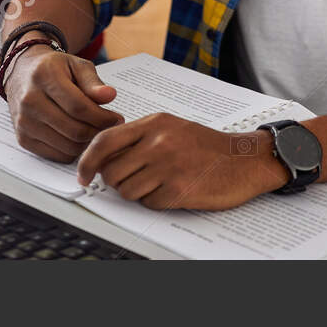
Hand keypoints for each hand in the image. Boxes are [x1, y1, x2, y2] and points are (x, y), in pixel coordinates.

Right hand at [6, 47, 123, 161]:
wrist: (21, 74)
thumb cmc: (53, 69)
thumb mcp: (76, 65)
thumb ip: (93, 82)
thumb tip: (110, 95)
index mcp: (44, 77)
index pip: (79, 107)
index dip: (102, 117)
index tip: (117, 118)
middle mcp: (29, 101)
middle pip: (74, 129)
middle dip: (98, 131)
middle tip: (110, 127)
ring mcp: (24, 122)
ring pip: (67, 146)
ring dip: (87, 143)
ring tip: (96, 130)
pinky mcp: (23, 139)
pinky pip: (57, 155)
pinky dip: (73, 151)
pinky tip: (80, 138)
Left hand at [76, 115, 286, 209]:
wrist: (244, 160)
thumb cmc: (206, 146)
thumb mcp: (171, 129)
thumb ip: (139, 138)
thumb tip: (102, 159)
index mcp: (154, 123)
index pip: (105, 141)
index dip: (87, 161)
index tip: (83, 175)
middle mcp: (158, 142)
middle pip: (111, 172)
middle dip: (117, 182)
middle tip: (136, 180)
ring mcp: (168, 166)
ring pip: (126, 191)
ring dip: (138, 193)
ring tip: (159, 183)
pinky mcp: (178, 189)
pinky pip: (149, 204)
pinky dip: (157, 202)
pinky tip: (174, 190)